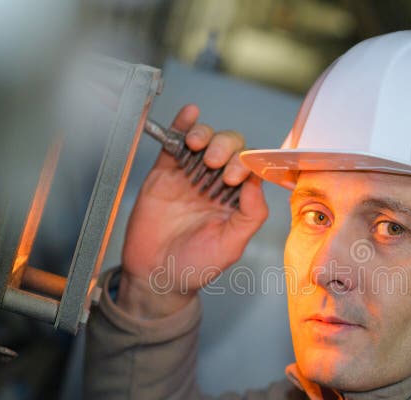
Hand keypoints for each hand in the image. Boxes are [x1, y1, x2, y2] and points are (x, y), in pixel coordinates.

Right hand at [118, 104, 267, 318]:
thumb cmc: (195, 266)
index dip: (245, 164)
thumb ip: (250, 215)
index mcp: (236, 200)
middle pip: (229, 148)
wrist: (154, 276)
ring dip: (206, 135)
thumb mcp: (231, 246)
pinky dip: (182, 124)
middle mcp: (216, 185)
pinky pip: (175, 143)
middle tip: (215, 164)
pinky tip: (190, 113)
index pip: (249, 168)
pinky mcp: (164, 173)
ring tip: (198, 146)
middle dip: (226, 147)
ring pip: (205, 141)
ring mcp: (190, 176)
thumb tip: (256, 181)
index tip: (233, 178)